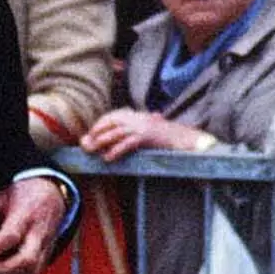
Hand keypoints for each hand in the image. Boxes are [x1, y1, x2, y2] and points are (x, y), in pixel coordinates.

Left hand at [0, 176, 69, 273]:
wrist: (52, 193)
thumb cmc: (23, 196)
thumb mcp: (0, 197)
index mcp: (25, 215)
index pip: (10, 237)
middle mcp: (38, 233)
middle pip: (26, 261)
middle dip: (1, 270)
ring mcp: (46, 246)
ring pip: (32, 272)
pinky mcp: (47, 255)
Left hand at [82, 108, 200, 161]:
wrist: (188, 139)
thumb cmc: (168, 139)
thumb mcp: (148, 134)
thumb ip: (131, 135)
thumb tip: (111, 144)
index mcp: (138, 115)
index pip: (113, 115)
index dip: (100, 124)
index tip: (90, 134)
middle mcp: (139, 118)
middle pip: (111, 123)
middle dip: (96, 133)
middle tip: (86, 145)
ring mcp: (143, 126)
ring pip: (116, 132)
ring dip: (101, 142)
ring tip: (92, 151)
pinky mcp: (148, 137)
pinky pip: (128, 143)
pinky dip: (116, 150)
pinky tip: (109, 158)